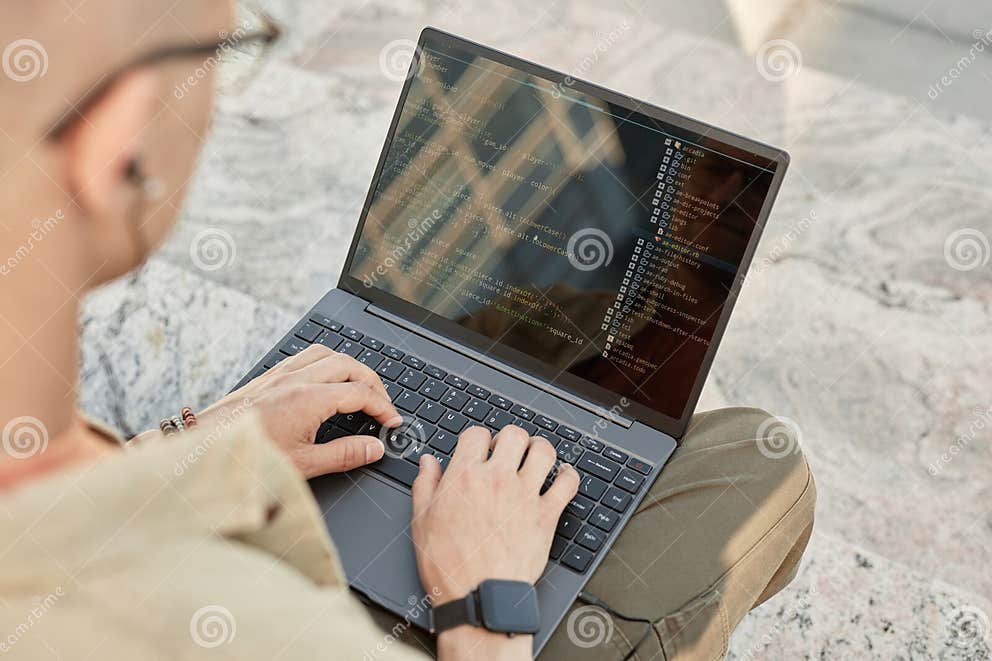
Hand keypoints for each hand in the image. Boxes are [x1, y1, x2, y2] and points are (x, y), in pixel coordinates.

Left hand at [198, 344, 401, 477]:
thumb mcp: (302, 464)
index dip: (383, 407)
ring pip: (328, 353)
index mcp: (307, 400)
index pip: (360, 393)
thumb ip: (344, 454)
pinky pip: (306, 356)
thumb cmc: (246, 458)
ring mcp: (280, 374)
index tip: (392, 422)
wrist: (202, 450)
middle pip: (350, 365)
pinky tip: (328, 381)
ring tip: (361, 388)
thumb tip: (373, 448)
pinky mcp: (268, 377)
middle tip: (383, 404)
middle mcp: (295, 380)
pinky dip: (327, 364)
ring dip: (350, 367)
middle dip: (373, 383)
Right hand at [410, 425, 578, 656]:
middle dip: (511, 439)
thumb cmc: (449, 565)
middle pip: (514, 435)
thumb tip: (428, 463)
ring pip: (544, 451)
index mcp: (464, 477)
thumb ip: (426, 486)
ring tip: (536, 455)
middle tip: (509, 450)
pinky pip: (567, 484)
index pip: (477, 434)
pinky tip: (563, 476)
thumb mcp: (422, 521)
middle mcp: (497, 480)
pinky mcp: (546, 516)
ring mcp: (525, 496)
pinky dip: (568, 475)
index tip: (481, 448)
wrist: (478, 598)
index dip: (479, 438)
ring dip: (540, 449)